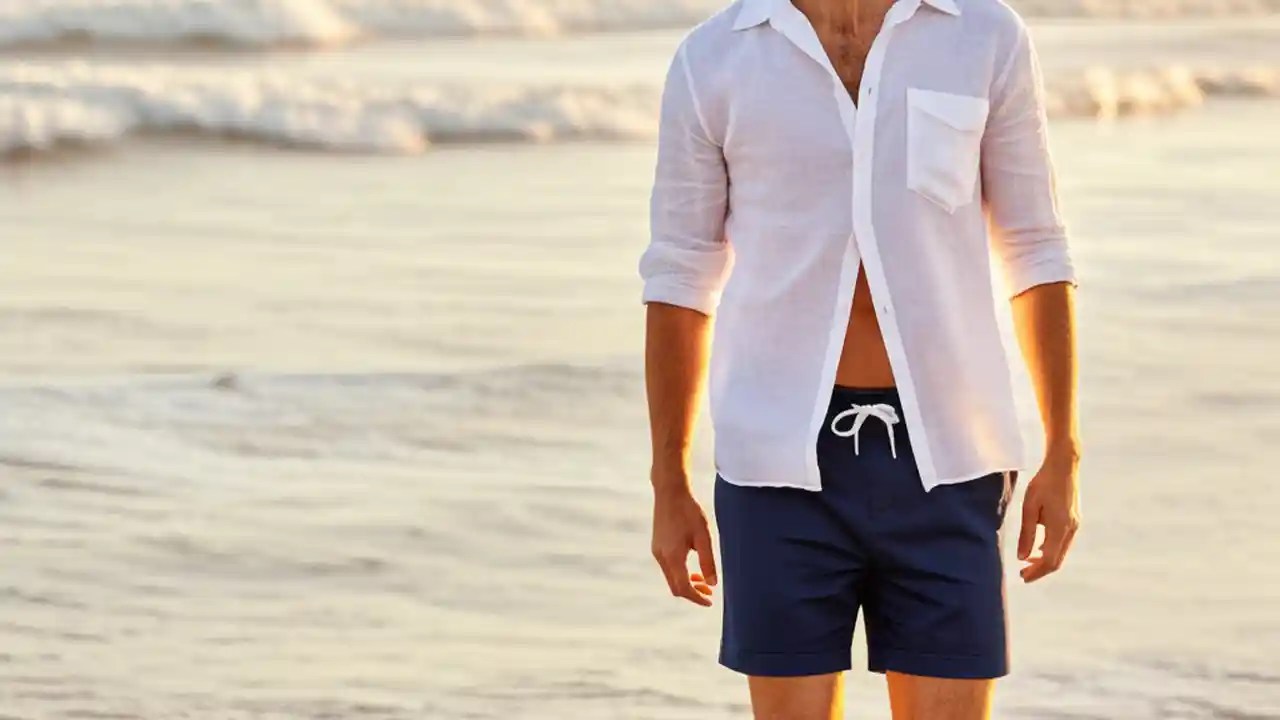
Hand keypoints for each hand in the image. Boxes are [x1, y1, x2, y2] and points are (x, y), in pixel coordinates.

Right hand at [650, 478, 716, 606]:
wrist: (670, 491)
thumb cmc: (689, 511)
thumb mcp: (703, 536)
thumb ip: (708, 562)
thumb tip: (712, 583)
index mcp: (673, 557)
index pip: (684, 588)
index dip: (697, 598)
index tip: (710, 601)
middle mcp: (661, 557)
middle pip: (675, 587)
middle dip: (692, 592)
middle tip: (709, 591)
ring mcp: (656, 551)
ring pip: (670, 578)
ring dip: (686, 582)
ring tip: (703, 578)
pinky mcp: (656, 545)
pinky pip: (667, 567)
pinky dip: (679, 573)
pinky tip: (691, 566)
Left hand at [1017, 450, 1081, 582]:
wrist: (1064, 465)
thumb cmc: (1043, 483)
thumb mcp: (1029, 507)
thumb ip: (1026, 533)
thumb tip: (1022, 557)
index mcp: (1060, 527)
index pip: (1050, 560)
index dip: (1036, 572)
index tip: (1022, 577)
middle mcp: (1071, 529)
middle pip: (1057, 560)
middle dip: (1040, 569)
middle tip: (1022, 574)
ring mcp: (1075, 525)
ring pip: (1061, 552)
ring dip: (1045, 560)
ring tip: (1027, 562)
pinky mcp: (1074, 519)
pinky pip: (1063, 542)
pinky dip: (1051, 549)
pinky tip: (1038, 548)